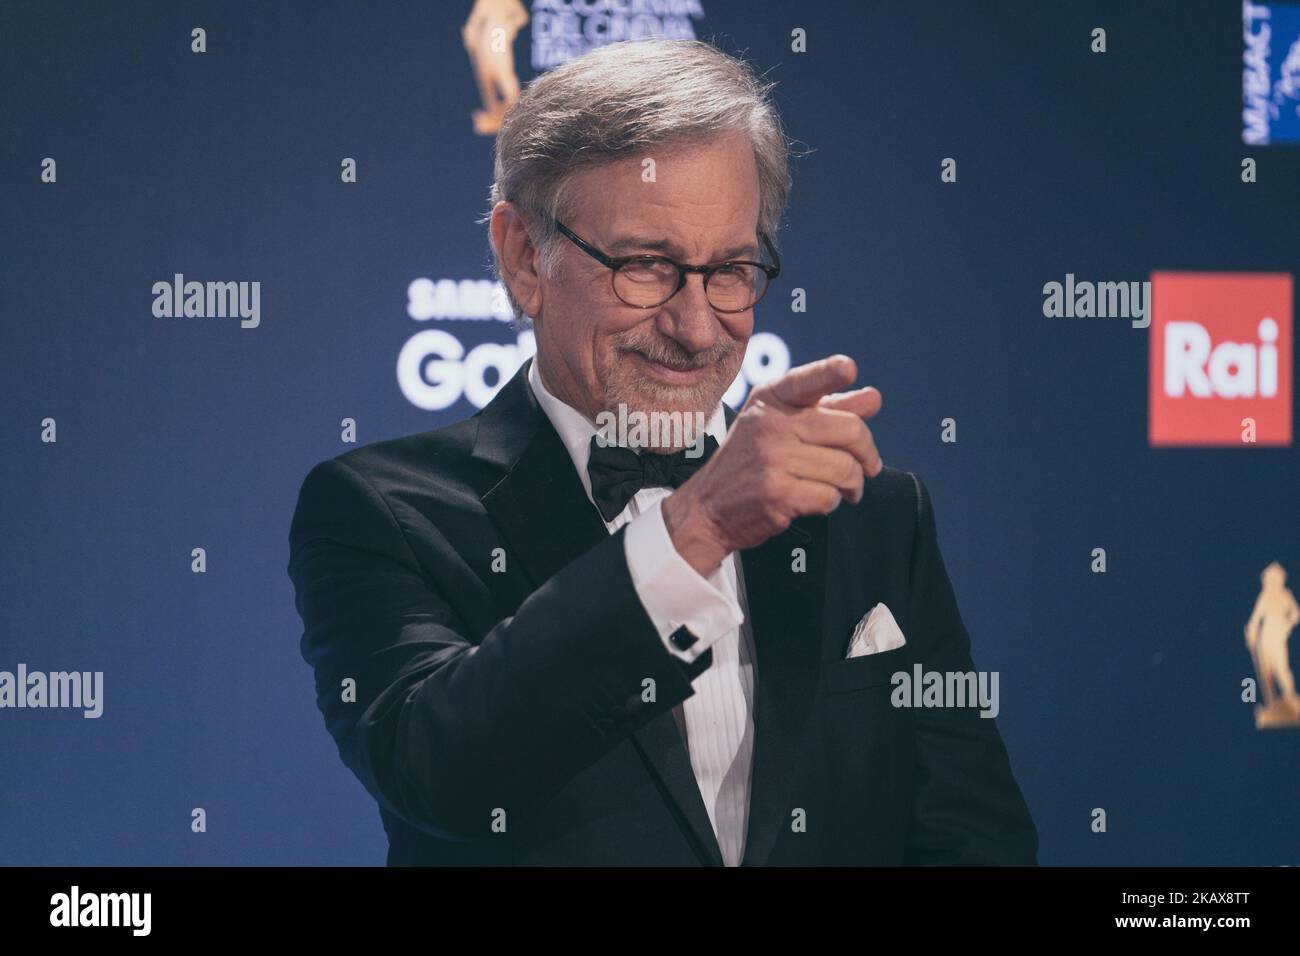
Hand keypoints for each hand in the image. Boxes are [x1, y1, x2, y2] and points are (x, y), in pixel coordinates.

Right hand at [661, 354, 882, 575]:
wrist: (708, 507)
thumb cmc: (751, 461)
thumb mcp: (781, 424)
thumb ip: (829, 409)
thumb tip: (873, 397)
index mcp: (771, 399)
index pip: (808, 380)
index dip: (832, 373)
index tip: (849, 369)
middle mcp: (770, 423)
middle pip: (848, 429)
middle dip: (867, 453)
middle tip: (868, 466)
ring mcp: (772, 459)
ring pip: (845, 468)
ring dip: (853, 484)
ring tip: (846, 488)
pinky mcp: (777, 494)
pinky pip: (829, 496)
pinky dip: (832, 502)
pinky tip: (819, 499)